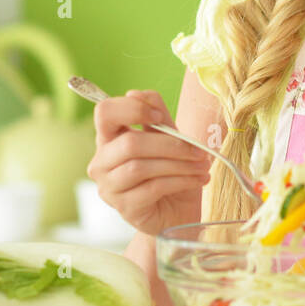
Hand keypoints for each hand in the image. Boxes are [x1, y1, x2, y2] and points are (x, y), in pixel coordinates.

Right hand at [87, 89, 213, 233]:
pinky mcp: (124, 207)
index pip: (105, 112)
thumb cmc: (170, 173)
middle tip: (199, 150)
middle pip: (130, 143)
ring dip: (179, 164)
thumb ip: (156, 116)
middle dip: (170, 144)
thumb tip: (137, 93)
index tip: (160, 117)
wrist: (176, 212)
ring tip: (202, 166)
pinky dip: (181, 181)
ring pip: (141, 166)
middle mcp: (101, 162)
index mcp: (109, 138)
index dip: (132, 109)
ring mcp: (109, 187)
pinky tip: (198, 180)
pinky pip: (153, 188)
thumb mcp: (168, 139)